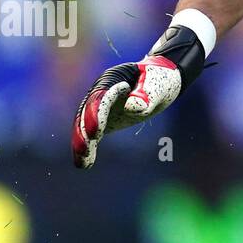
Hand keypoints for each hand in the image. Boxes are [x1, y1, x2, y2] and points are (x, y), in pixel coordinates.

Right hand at [71, 23, 205, 169]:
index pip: (101, 97)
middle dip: (83, 131)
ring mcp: (102, 105)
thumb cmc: (161, 79)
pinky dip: (89, 147)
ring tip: (81, 163)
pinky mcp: (106, 119)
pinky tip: (84, 164)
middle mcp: (102, 91)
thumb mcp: (157, 85)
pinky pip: (94, 133)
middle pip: (87, 112)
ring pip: (86, 124)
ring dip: (82, 142)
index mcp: (113, 78)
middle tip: (82, 149)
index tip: (94, 131)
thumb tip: (132, 108)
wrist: (162, 79)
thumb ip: (145, 95)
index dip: (96, 114)